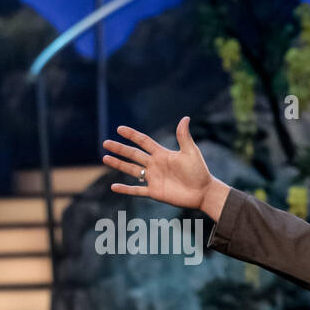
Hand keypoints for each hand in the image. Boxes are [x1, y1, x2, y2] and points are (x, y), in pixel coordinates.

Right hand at [102, 116, 225, 217]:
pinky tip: (114, 187)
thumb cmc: (199, 172)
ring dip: (118, 164)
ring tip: (105, 158)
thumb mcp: (191, 152)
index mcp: (162, 154)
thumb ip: (183, 136)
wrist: (204, 192)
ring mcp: (154, 178)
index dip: (132, 135)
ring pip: (132, 170)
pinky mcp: (155, 192)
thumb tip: (185, 117)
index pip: (144, 142)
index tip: (120, 129)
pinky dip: (126, 189)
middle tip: (106, 143)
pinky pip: (137, 191)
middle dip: (120, 148)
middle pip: (133, 154)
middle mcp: (155, 165)